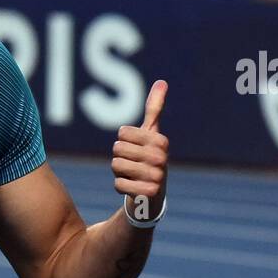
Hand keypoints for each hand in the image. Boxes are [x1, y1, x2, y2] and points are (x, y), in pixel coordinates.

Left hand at [112, 80, 168, 219]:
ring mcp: (157, 176)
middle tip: (133, 164)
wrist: (152, 195)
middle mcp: (161, 158)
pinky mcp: (148, 193)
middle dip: (119, 157)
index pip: (122, 133)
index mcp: (161, 141)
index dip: (123, 141)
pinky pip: (118, 184)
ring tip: (133, 175)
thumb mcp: (151, 134)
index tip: (135, 149)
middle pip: (117, 149)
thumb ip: (154, 108)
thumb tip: (161, 82)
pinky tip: (132, 188)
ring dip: (119, 172)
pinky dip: (120, 186)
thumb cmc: (148, 159)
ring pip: (116, 166)